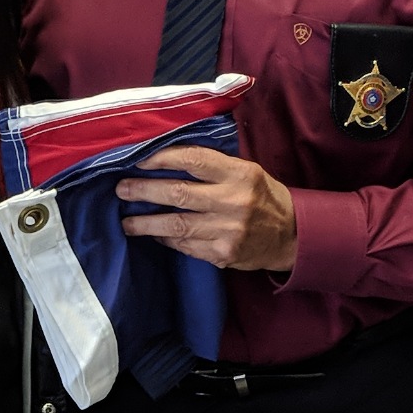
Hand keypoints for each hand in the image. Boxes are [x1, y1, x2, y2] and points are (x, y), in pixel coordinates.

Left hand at [114, 146, 298, 271]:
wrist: (291, 235)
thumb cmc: (262, 197)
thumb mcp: (246, 172)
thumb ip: (213, 166)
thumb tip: (165, 159)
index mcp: (239, 174)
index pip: (193, 160)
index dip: (161, 159)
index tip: (138, 160)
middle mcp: (233, 201)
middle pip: (178, 194)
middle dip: (144, 191)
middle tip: (121, 190)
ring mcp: (227, 231)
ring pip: (176, 225)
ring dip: (146, 224)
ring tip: (126, 222)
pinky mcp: (222, 254)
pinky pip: (186, 246)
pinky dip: (167, 240)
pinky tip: (154, 236)